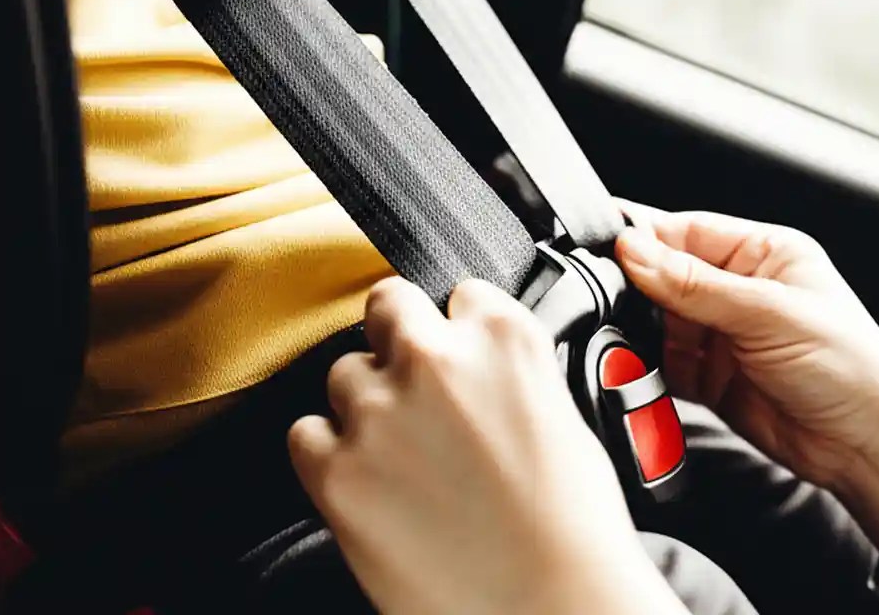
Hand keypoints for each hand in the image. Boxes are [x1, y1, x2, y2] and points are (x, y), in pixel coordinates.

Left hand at [288, 277, 686, 614]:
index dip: (457, 330)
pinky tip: (369, 486)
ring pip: (343, 375)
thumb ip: (508, 373)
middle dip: (398, 342)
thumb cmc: (573, 531)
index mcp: (504, 338)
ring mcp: (380, 412)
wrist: (551, 609)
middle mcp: (436, 359)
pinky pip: (306, 435)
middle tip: (415, 392)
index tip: (460, 358)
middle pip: (386, 308)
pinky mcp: (337, 471)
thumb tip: (475, 369)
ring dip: (365, 406)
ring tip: (402, 459)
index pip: (458, 294)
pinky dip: (329, 456)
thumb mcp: (561, 417)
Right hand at [616, 203, 878, 563]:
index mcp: (763, 253)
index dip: (644, 238)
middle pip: (663, 275)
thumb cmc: (851, 369)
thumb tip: (634, 249)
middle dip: (635, 288)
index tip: (607, 249)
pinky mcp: (709, 378)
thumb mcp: (767, 313)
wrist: (870, 447)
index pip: (686, 231)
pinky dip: (643, 368)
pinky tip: (636, 368)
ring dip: (637, 331)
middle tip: (607, 298)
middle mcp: (739, 289)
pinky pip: (661, 365)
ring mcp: (722, 335)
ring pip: (656, 321)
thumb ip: (694, 284)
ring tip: (624, 338)